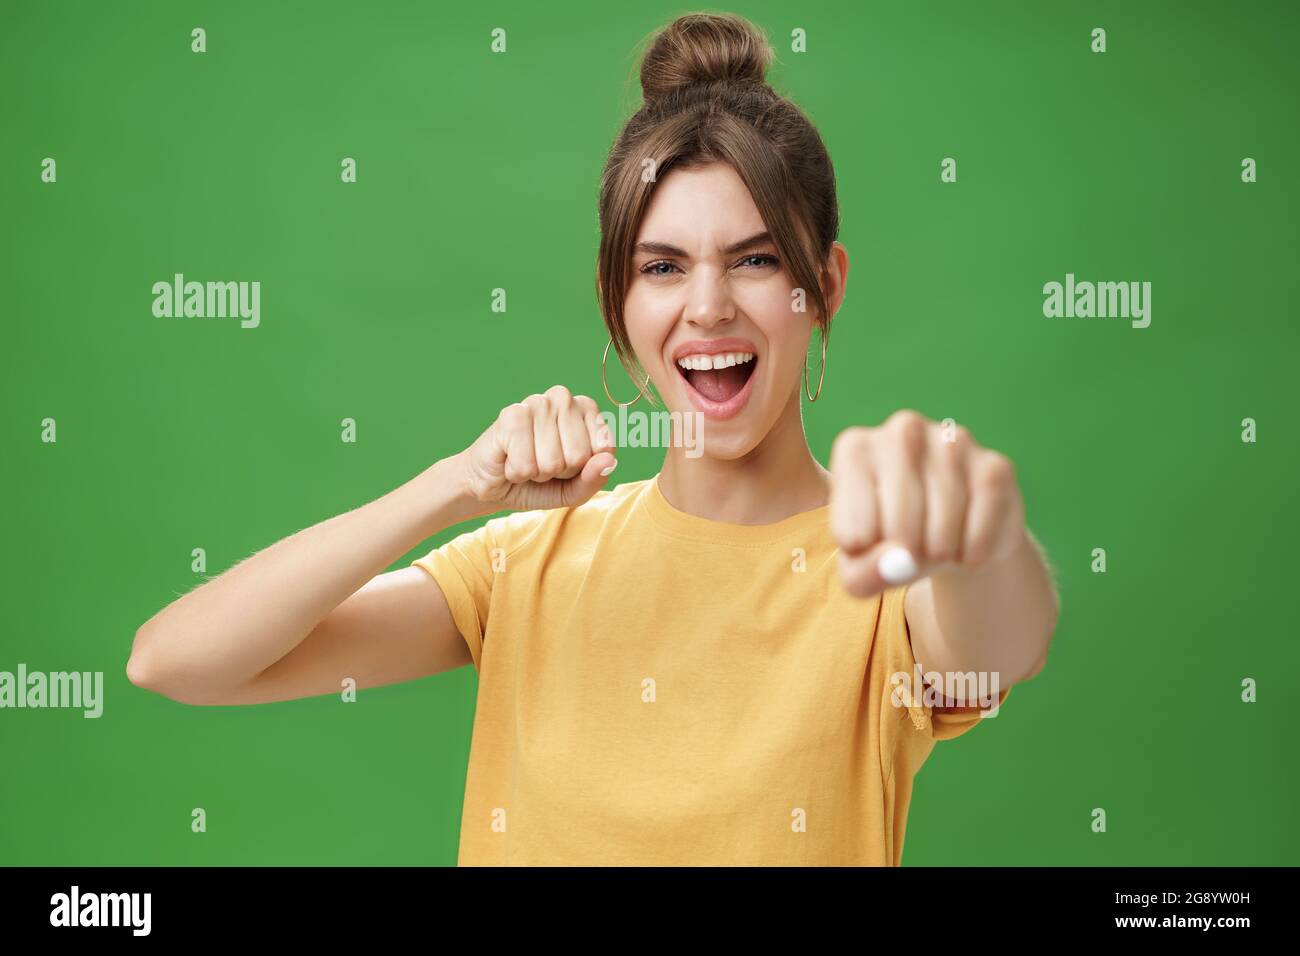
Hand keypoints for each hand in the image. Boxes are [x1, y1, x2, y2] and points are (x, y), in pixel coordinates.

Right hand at [457, 385, 617, 511]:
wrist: (492, 485)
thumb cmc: (537, 482)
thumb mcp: (573, 490)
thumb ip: (595, 478)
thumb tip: (609, 461)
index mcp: (585, 409)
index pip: (605, 447)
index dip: (585, 468)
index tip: (567, 465)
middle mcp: (563, 398)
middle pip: (579, 455)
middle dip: (560, 471)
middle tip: (543, 465)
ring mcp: (536, 402)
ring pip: (553, 461)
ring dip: (538, 473)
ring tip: (526, 461)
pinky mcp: (511, 415)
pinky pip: (528, 464)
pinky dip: (518, 473)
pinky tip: (510, 460)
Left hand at [829, 410, 1027, 597]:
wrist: (950, 538)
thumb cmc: (890, 546)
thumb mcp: (861, 568)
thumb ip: (862, 575)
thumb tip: (901, 560)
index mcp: (856, 448)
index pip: (851, 521)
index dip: (864, 551)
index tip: (867, 549)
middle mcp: (903, 430)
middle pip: (899, 518)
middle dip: (905, 555)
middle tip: (909, 556)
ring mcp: (953, 442)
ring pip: (944, 519)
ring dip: (940, 553)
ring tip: (935, 549)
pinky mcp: (994, 466)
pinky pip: (982, 520)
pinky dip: (973, 550)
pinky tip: (965, 546)